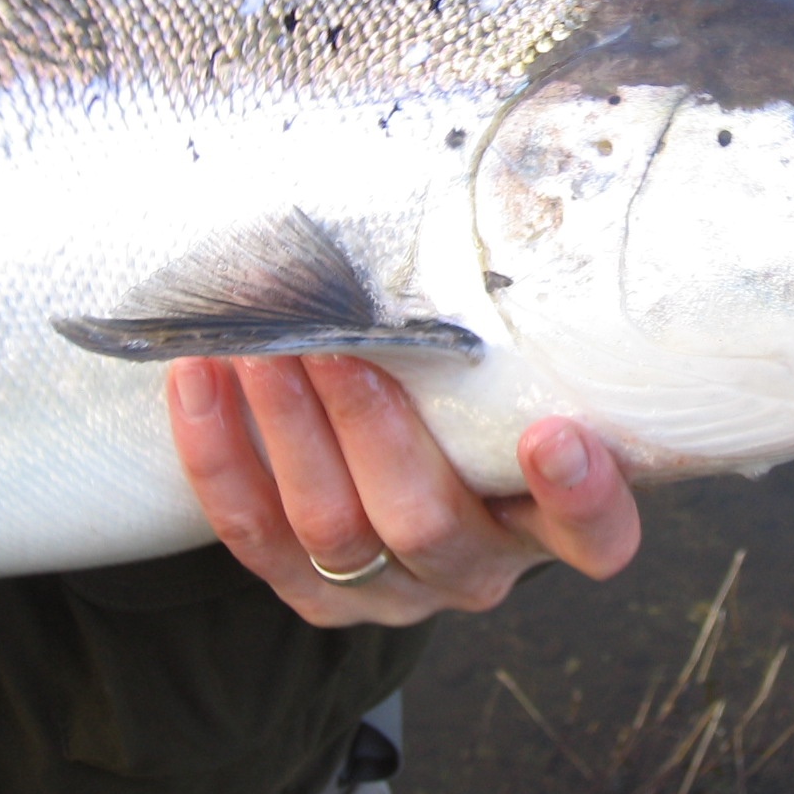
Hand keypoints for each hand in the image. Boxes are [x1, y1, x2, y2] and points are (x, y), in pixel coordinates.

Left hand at [166, 355, 640, 626]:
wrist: (423, 467)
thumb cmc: (480, 398)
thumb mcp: (512, 374)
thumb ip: (508, 334)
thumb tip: (467, 199)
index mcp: (551, 525)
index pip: (593, 535)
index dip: (578, 497)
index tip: (552, 434)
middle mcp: (477, 568)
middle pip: (427, 523)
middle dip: (370, 429)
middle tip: (335, 345)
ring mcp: (392, 591)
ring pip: (332, 528)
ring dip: (288, 430)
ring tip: (258, 348)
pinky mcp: (314, 594)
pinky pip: (253, 536)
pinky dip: (219, 457)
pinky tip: (200, 382)